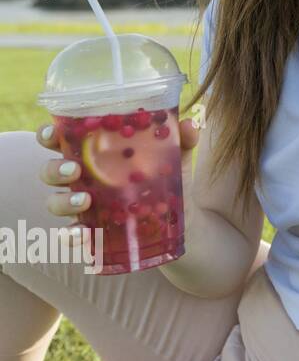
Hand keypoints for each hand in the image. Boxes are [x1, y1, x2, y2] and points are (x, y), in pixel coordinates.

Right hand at [37, 116, 202, 222]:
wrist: (185, 221)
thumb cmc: (170, 178)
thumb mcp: (178, 157)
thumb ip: (182, 140)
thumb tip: (189, 125)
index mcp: (95, 153)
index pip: (61, 140)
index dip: (48, 135)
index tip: (51, 134)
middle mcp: (83, 179)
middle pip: (50, 170)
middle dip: (54, 169)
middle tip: (74, 170)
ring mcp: (84, 206)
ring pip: (54, 202)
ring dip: (61, 201)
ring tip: (83, 201)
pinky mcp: (92, 231)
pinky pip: (70, 235)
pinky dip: (70, 235)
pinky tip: (82, 233)